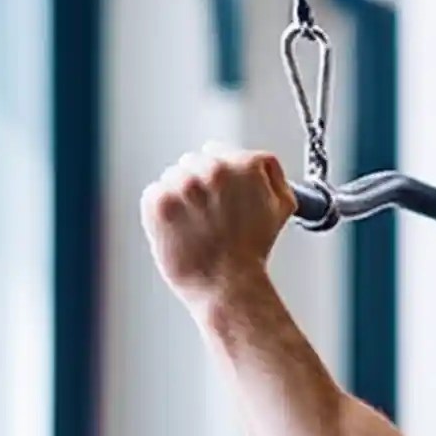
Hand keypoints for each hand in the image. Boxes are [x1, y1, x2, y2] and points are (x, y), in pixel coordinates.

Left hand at [140, 142, 295, 307]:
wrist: (227, 285)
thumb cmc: (251, 252)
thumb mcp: (280, 208)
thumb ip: (272, 176)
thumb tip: (261, 164)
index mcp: (244, 165)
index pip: (220, 151)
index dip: (222, 177)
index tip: (222, 195)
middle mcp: (213, 169)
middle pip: (195, 161)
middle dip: (201, 186)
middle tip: (211, 215)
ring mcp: (182, 184)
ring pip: (174, 176)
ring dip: (182, 196)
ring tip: (197, 225)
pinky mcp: (158, 201)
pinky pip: (155, 193)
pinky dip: (164, 210)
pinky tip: (181, 228)